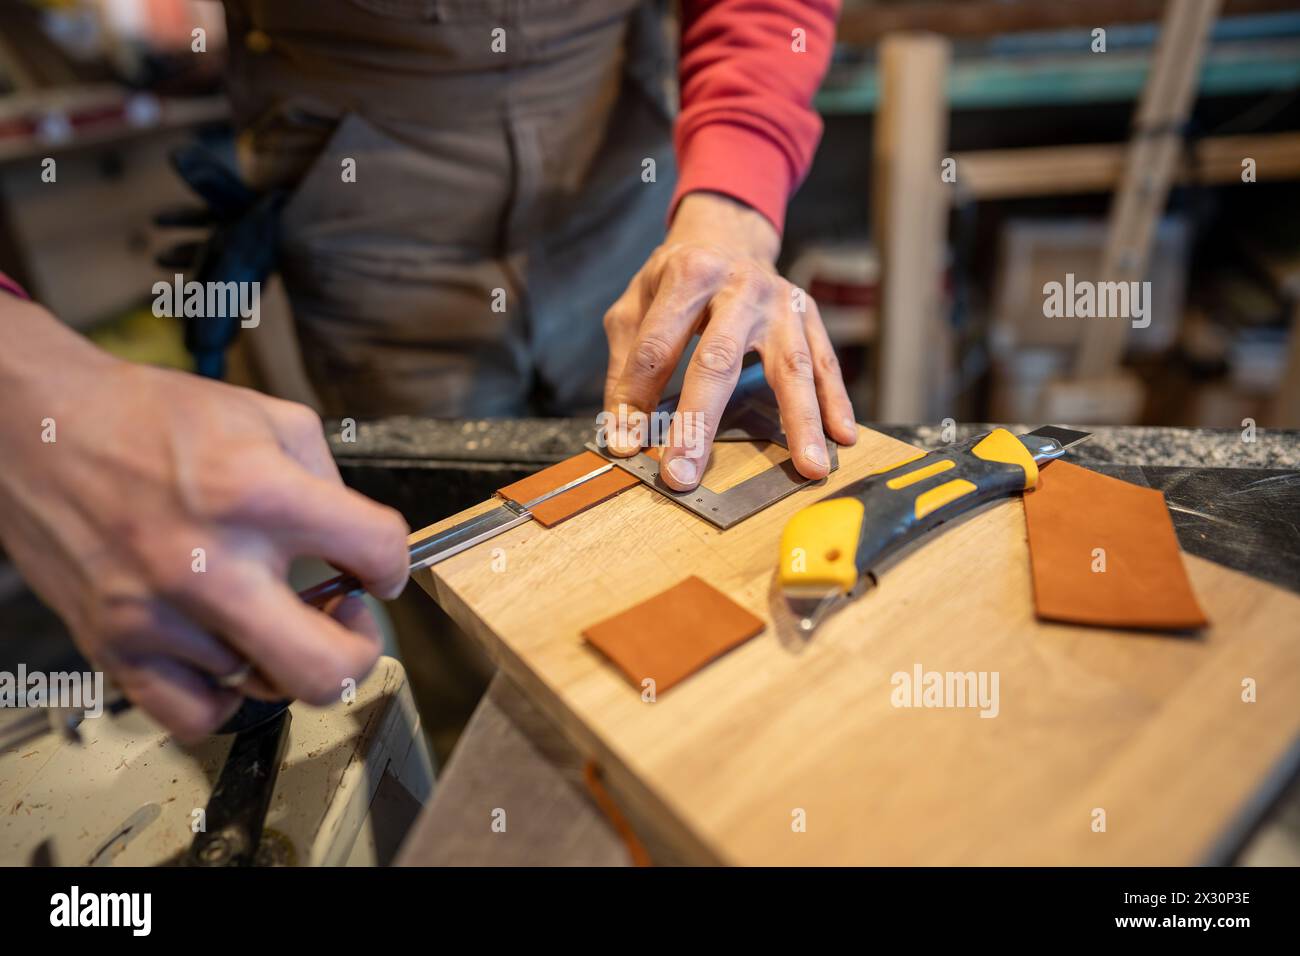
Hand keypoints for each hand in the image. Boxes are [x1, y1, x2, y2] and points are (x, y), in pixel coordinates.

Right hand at [0, 301, 409, 740]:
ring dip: (282, 653)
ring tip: (268, 610)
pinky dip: (225, 695)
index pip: (376, 551)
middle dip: (361, 650)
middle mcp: (209, 564)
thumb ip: (328, 480)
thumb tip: (358, 545)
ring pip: (264, 687)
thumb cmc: (148, 417)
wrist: (36, 428)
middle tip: (348, 620)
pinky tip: (227, 652)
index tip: (379, 569)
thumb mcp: (265, 415)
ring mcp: (158, 616)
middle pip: (328, 668)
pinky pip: (197, 716)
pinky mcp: (115, 647)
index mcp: (256, 492)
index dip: (395, 562)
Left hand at [602, 192, 856, 489]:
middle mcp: (738, 285)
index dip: (636, 398)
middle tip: (685, 475)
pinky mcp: (807, 314)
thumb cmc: (675, 281)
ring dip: (799, 421)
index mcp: (687, 275)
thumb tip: (622, 436)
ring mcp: (779, 301)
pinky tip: (842, 435)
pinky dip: (836, 400)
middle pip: (718, 361)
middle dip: (699, 424)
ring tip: (808, 468)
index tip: (627, 445)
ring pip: (790, 366)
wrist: (727, 237)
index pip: (656, 348)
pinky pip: (824, 362)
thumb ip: (626, 367)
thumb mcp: (635, 307)